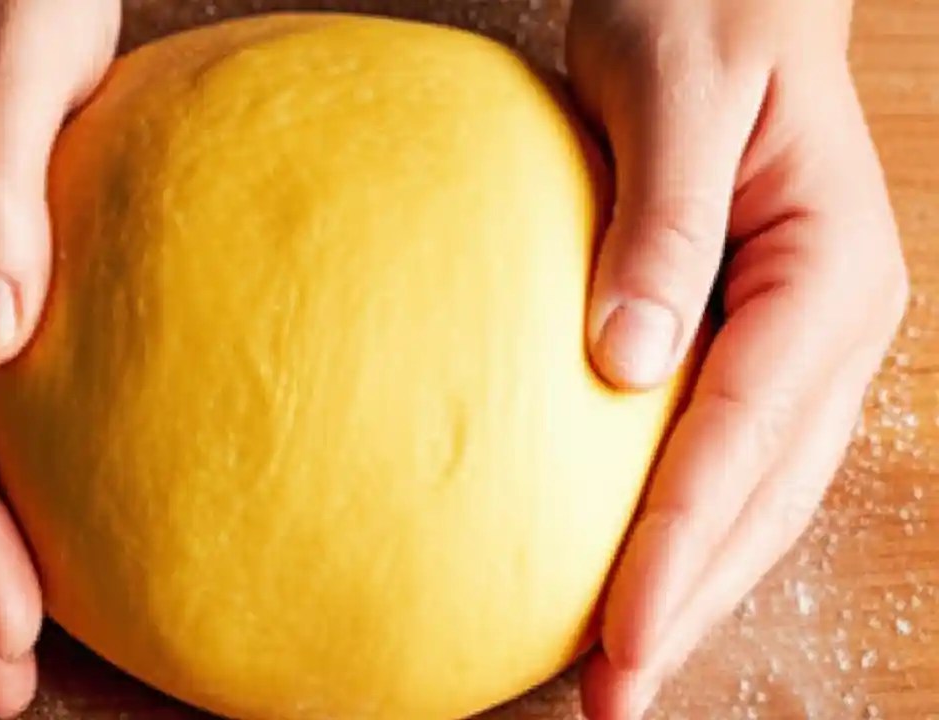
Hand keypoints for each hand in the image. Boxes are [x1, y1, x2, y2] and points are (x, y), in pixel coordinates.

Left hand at [565, 1, 908, 716]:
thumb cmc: (700, 12)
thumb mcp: (676, 93)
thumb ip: (661, 228)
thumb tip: (622, 367)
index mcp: (828, 276)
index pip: (744, 440)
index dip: (682, 550)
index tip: (621, 643)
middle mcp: (827, 326)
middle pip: (759, 497)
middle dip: (687, 605)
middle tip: (608, 701)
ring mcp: (792, 341)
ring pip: (747, 495)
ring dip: (686, 586)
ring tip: (611, 673)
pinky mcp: (740, 339)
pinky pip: (715, 454)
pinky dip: (675, 525)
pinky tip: (624, 572)